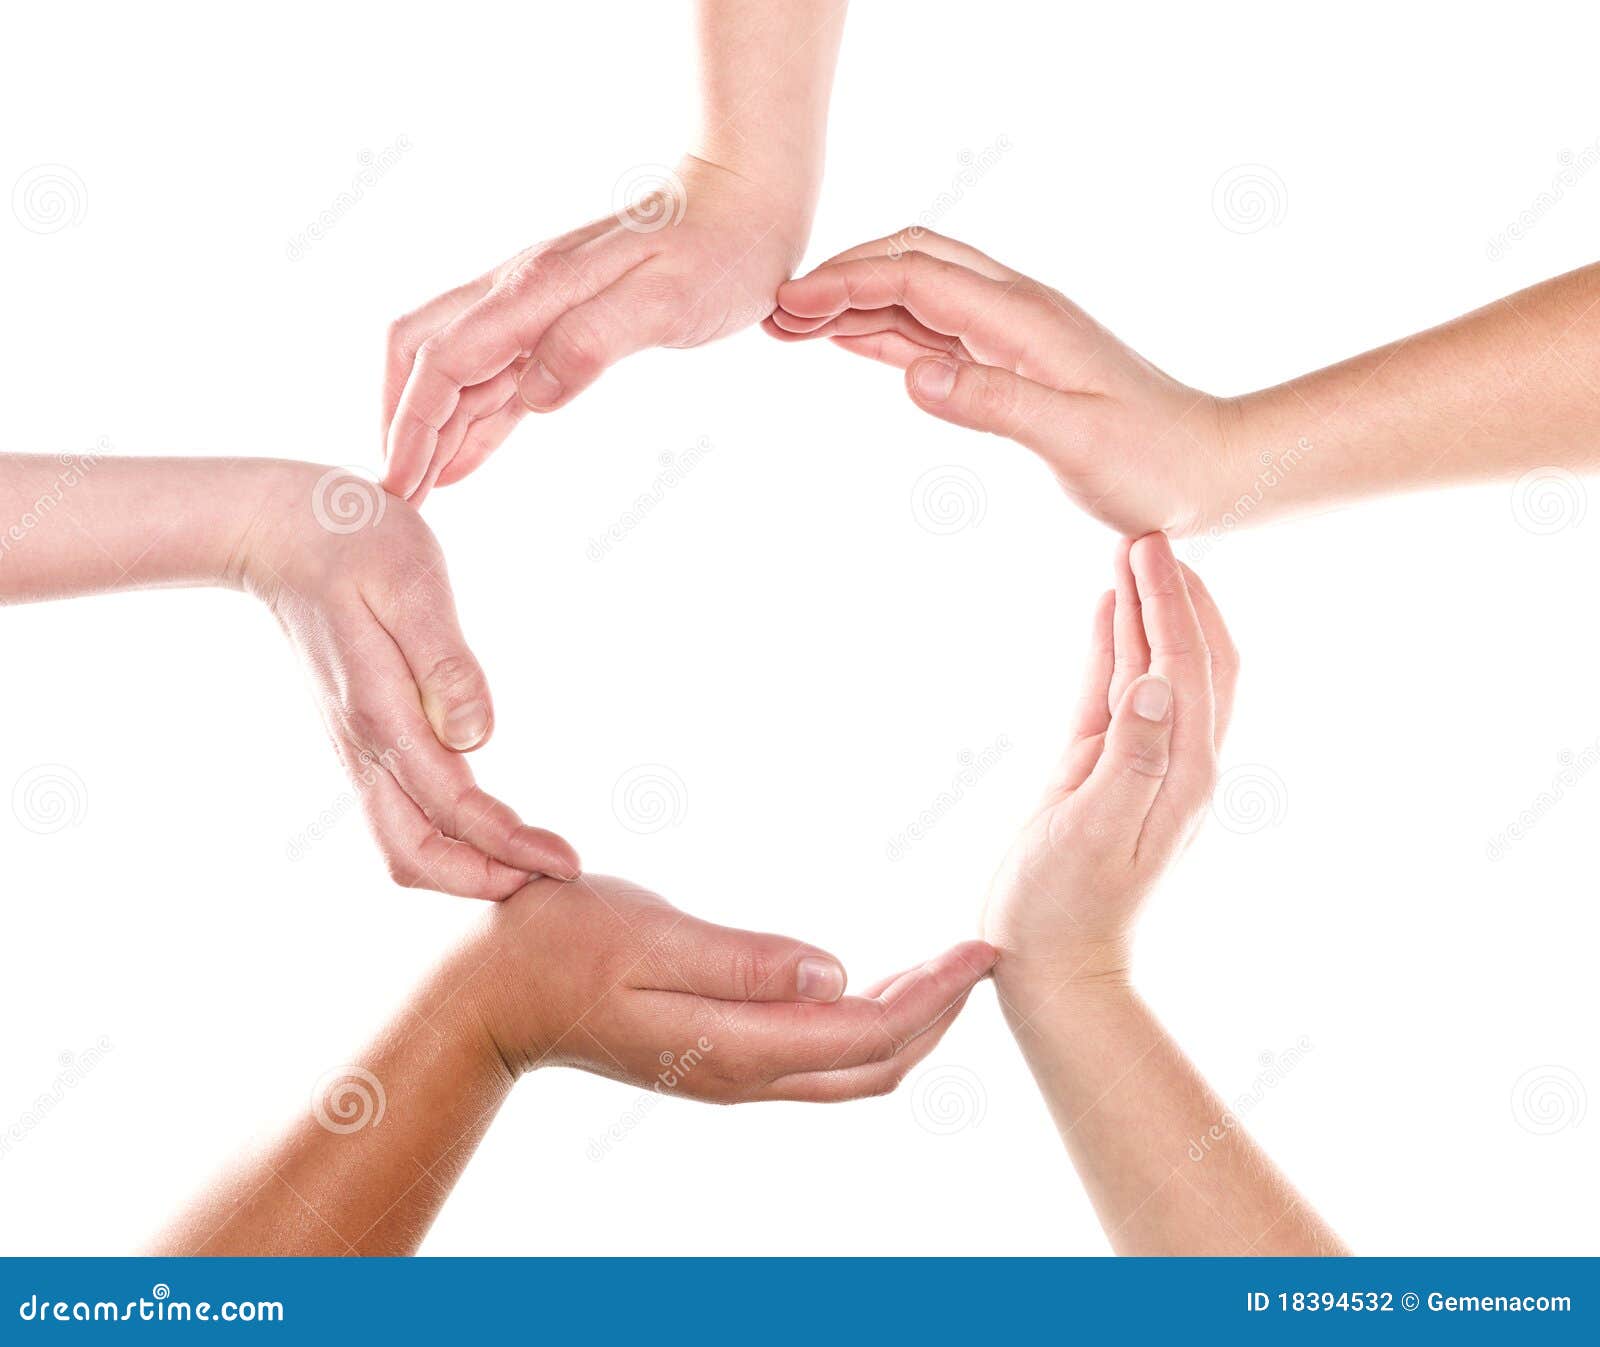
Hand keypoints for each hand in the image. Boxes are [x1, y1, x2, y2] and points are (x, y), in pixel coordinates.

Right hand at [236, 462, 578, 898]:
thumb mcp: (412, 583)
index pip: (453, 807)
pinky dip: (447, 839)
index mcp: (382, 715)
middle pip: (413, 856)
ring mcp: (357, 748)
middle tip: (553, 873)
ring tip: (530, 862)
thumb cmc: (357, 544)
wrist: (281, 532)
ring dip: (464, 867)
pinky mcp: (362, 738)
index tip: (568, 863)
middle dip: (484, 880)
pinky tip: (489, 827)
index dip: (511, 845)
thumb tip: (478, 737)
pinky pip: (400, 814)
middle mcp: (364, 746)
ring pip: (401, 843)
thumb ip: (445, 663)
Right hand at [382, 155, 808, 502]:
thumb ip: (593, 341)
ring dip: (429, 427)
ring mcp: (535, 307)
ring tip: (418, 491)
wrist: (745, 201)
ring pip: (454, 369)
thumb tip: (533, 394)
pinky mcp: (559, 322)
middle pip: (424, 357)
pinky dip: (472, 419)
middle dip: (401, 424)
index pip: (444, 361)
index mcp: (535, 290)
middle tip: (396, 495)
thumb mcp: (666, 301)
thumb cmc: (718, 252)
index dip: (413, 425)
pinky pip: (498, 376)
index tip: (398, 485)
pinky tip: (463, 459)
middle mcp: (520, 294)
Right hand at [464, 874, 996, 1101]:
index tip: (981, 948)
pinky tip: (873, 986)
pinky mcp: (721, 1058)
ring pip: (850, 1067)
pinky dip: (865, 1025)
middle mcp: (745, 1073)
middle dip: (938, 1014)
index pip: (867, 1032)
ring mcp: (734, 1073)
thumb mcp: (650, 937)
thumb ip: (746, 960)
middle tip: (980, 956)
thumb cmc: (559, 947)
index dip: (935, 994)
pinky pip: (818, 1056)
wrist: (491, 997)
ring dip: (908, 1022)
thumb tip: (837, 971)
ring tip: (945, 970)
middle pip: (874, 1063)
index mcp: (736, 1045)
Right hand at [766, 229, 1239, 537]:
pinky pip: (934, 332)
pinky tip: (849, 341)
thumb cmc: (1151, 462)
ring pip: (917, 295)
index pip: (918, 278)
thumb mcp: (1076, 438)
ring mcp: (1010, 335)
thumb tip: (910, 375)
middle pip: (911, 264)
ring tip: (789, 324)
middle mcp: (1013, 313)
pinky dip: (883, 331)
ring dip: (854, 302)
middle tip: (773, 311)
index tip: (787, 305)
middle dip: (840, 277)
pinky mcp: (1009, 363)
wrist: (1206, 469)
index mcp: (1024, 320)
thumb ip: (993, 402)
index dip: (848, 283)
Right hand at [982, 532, 1236, 993]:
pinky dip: (1118, 648)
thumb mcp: (1094, 832)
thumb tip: (1156, 682)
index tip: (1149, 547)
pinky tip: (1108, 614)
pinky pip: (1117, 695)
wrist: (1054, 967)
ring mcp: (1142, 767)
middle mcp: (1175, 763)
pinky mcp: (1104, 773)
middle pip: (1193, 660)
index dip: (1171, 604)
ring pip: (1157, 670)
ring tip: (1131, 557)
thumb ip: (1131, 756)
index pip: (1187, 668)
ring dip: (1150, 612)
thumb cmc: (1066, 909)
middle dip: (1176, 595)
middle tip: (1146, 537)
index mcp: (1181, 773)